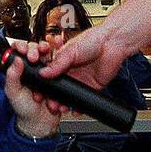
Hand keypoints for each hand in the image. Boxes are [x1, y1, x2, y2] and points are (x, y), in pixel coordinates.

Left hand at [3, 44, 61, 137]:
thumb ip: (12, 77)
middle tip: (39, 52)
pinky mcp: (58, 79)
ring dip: (50, 54)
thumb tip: (16, 60)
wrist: (40, 124)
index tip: (24, 49)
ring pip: (50, 57)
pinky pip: (60, 67)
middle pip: (38, 51)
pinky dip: (61, 62)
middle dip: (39, 48)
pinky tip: (59, 62)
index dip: (23, 47)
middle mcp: (33, 70)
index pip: (21, 52)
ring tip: (49, 54)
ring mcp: (46, 74)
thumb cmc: (24, 109)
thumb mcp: (13, 93)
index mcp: (20, 71)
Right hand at [4, 28, 133, 115]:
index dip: (43, 86)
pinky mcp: (92, 87)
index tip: (38, 93)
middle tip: (48, 104)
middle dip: (52, 99)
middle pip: (58, 89)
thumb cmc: (92, 40)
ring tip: (60, 109)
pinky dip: (79, 107)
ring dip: (63, 104)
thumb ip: (57, 64)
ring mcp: (80, 80)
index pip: (49, 77)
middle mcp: (70, 72)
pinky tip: (74, 110)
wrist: (112, 44)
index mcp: (62, 62)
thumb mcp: (70, 51)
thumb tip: (43, 73)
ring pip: (69, 96)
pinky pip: (83, 100)